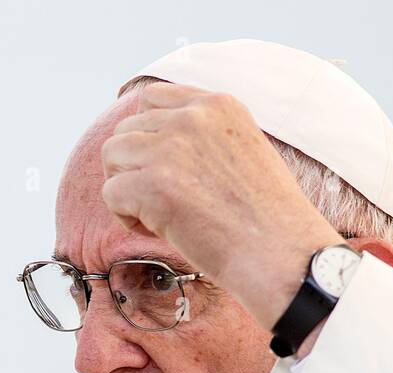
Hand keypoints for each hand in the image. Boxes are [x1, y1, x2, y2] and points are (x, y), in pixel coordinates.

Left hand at [100, 83, 341, 327]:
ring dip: (126, 189)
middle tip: (163, 202)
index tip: (161, 169)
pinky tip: (157, 231)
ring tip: (157, 217)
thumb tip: (153, 146)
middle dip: (133, 167)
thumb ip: (205, 138)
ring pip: (111, 156)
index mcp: (217, 105)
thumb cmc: (266, 218)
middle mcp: (191, 118)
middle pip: (125, 130)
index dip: (146, 136)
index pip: (152, 99)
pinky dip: (125, 218)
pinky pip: (111, 193)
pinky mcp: (153, 186)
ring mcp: (170, 149)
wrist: (281, 253)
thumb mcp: (244, 151)